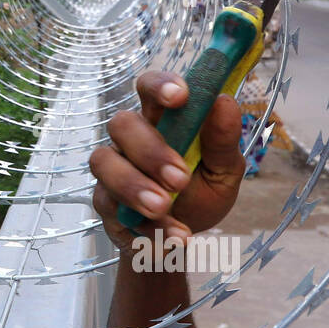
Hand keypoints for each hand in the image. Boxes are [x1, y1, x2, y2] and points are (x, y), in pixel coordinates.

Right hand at [90, 71, 244, 249]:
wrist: (180, 241)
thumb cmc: (200, 194)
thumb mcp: (223, 171)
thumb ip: (222, 141)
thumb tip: (224, 102)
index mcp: (161, 121)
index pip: (149, 87)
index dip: (158, 85)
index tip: (179, 97)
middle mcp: (130, 139)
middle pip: (122, 123)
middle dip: (149, 151)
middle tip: (179, 179)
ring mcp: (112, 169)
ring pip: (104, 162)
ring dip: (134, 185)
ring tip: (164, 208)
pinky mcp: (104, 201)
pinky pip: (112, 206)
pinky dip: (145, 225)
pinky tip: (173, 235)